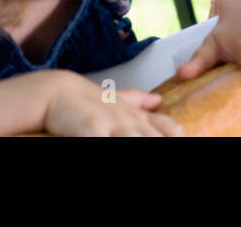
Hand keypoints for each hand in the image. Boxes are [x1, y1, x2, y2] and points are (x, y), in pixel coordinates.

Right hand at [42, 71, 182, 136]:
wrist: (56, 92)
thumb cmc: (85, 100)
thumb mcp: (115, 98)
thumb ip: (137, 100)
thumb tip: (158, 99)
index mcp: (137, 115)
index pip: (170, 128)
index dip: (178, 137)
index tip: (184, 139)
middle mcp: (130, 121)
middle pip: (156, 139)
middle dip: (161, 145)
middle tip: (176, 148)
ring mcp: (114, 125)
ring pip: (137, 140)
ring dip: (140, 143)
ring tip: (135, 142)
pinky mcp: (93, 130)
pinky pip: (103, 141)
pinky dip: (109, 143)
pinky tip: (107, 142)